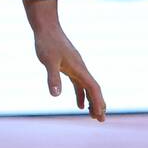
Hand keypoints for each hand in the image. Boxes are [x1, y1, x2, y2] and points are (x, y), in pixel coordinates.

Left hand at [24, 0, 105, 121]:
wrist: (46, 27)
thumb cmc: (47, 43)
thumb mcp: (48, 61)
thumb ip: (53, 77)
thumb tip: (55, 95)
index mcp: (79, 68)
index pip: (93, 88)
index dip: (97, 102)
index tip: (100, 115)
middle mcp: (81, 68)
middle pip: (94, 89)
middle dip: (98, 104)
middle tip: (101, 120)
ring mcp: (76, 67)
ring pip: (87, 87)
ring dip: (91, 101)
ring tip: (93, 115)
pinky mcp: (69, 66)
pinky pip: (79, 83)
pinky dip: (81, 94)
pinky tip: (79, 104)